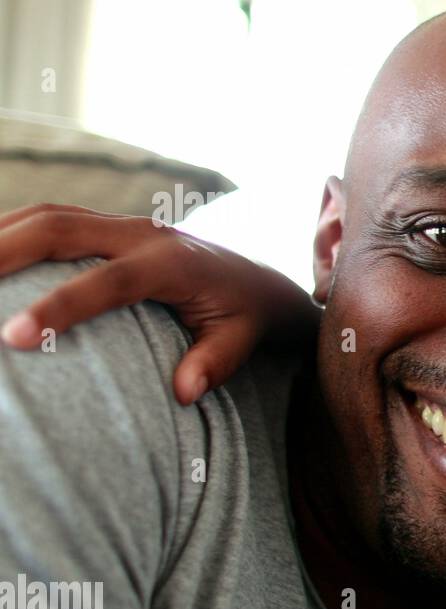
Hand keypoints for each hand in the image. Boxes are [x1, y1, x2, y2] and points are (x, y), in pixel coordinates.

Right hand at [0, 203, 313, 404]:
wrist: (257, 278)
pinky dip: (10, 231)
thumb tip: (184, 393)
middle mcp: (142, 233)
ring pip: (47, 215)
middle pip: (60, 229)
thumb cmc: (244, 316)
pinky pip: (50, 217)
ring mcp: (122, 223)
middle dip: (3, 253)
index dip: (60, 305)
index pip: (108, 282)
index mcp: (172, 263)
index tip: (12, 337)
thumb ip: (214, 363)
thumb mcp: (241, 340)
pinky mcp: (107, 224)